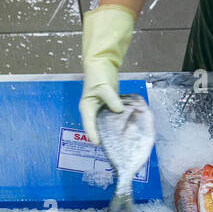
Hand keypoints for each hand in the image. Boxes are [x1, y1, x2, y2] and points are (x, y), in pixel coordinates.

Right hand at [80, 5, 135, 144]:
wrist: (102, 65)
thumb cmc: (98, 76)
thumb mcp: (104, 87)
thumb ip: (112, 99)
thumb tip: (119, 110)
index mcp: (86, 107)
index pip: (88, 124)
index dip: (93, 134)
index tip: (98, 143)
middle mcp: (92, 111)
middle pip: (96, 126)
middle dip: (103, 136)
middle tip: (113, 145)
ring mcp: (101, 110)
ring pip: (105, 123)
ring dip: (111, 130)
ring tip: (120, 140)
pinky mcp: (109, 107)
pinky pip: (112, 118)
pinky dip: (118, 122)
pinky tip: (126, 127)